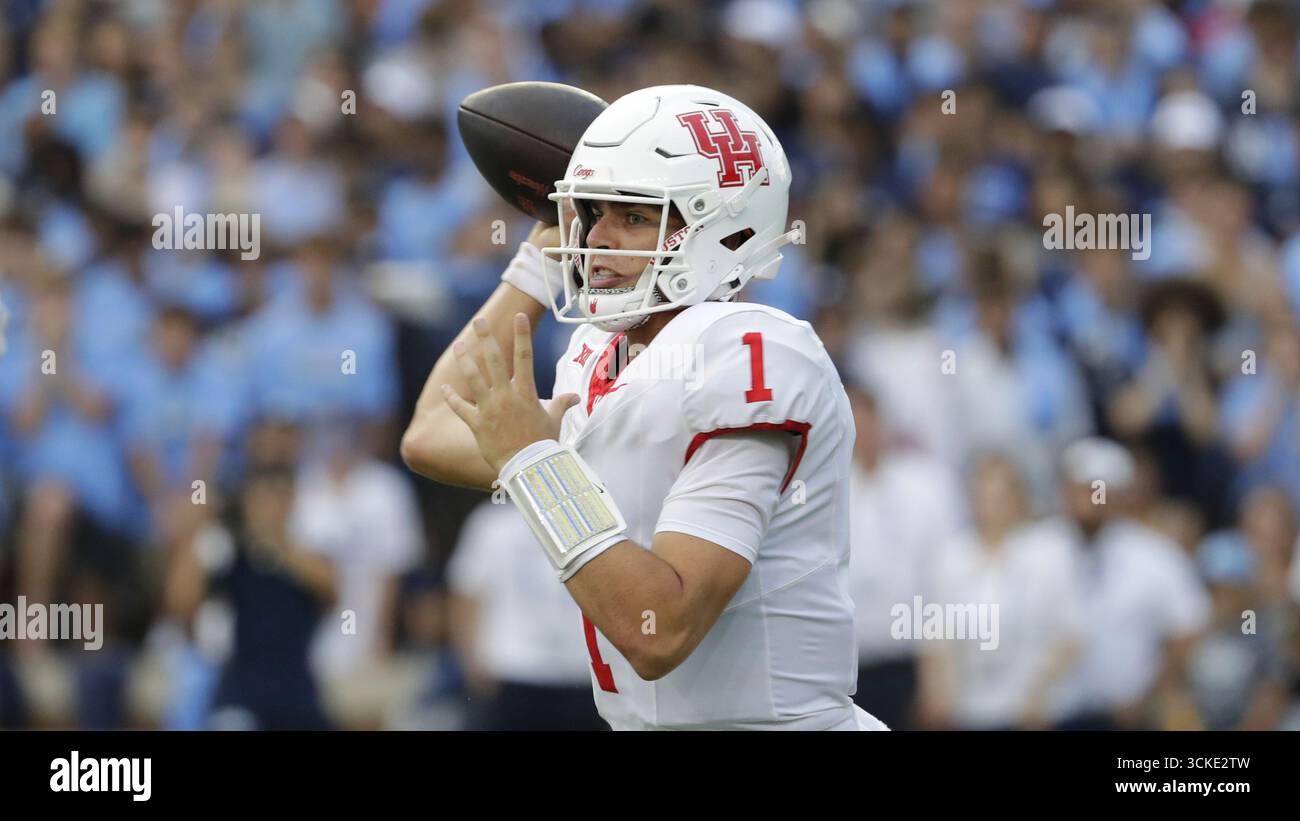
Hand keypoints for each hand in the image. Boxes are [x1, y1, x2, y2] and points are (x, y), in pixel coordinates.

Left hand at [442, 313, 578, 472]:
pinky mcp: (476, 424)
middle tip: (478, 321)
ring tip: (458, 346)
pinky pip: (461, 407)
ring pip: (473, 378)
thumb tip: (575, 397)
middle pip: (493, 360)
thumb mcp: (554, 421)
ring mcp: (489, 409)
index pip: (524, 356)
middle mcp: (505, 396)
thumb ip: (561, 405)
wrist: (528, 467)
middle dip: (485, 338)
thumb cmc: (544, 444)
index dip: (522, 335)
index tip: (518, 317)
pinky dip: (452, 397)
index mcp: (525, 392)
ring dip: (464, 360)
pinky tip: (445, 387)